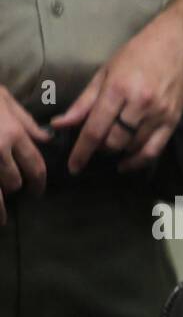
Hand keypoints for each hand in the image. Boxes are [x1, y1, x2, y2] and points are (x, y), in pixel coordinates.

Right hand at [0, 85, 51, 224]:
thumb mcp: (4, 98)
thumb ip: (25, 121)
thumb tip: (45, 138)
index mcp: (13, 133)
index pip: (35, 166)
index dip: (39, 182)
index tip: (38, 191)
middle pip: (14, 181)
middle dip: (15, 188)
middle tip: (14, 190)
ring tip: (2, 218)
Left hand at [50, 7, 182, 174]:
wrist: (177, 44)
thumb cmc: (138, 53)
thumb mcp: (105, 72)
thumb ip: (84, 102)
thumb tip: (61, 124)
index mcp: (118, 88)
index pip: (95, 128)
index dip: (82, 150)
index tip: (73, 166)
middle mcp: (139, 104)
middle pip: (114, 141)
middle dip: (100, 147)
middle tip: (96, 141)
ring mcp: (159, 114)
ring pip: (132, 146)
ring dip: (118, 151)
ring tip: (111, 144)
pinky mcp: (173, 121)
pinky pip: (154, 150)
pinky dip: (138, 161)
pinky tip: (127, 164)